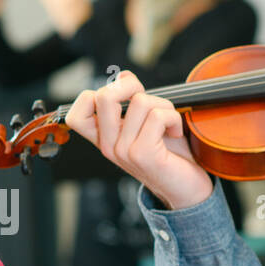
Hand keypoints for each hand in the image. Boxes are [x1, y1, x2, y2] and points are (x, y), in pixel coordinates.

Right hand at [65, 69, 213, 209]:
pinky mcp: (143, 155)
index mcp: (104, 139)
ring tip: (169, 123)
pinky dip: (173, 118)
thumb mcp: (145, 122)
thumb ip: (131, 100)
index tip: (123, 100)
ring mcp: (123, 152)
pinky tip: (175, 132)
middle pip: (103, 96)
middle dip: (131, 87)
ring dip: (163, 106)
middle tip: (149, 103)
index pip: (76, 114)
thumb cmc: (170, 155)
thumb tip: (122, 76)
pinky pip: (157, 116)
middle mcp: (108, 146)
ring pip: (139, 102)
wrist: (188, 189)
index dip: (94, 95)